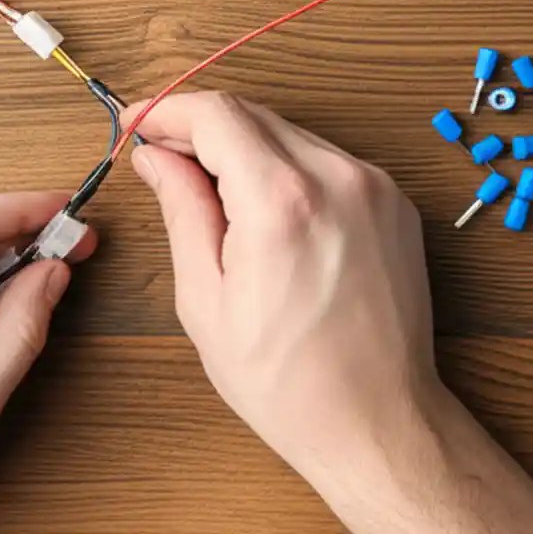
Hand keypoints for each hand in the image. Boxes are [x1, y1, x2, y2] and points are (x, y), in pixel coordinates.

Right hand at [124, 92, 532, 532]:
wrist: (377, 422)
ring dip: (242, 148)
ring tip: (210, 196)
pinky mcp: (395, 203)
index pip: (216, 115)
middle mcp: (338, 179)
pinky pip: (325, 160)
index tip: (137, 123)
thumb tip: (156, 158)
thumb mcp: (206, 299)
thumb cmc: (288, 381)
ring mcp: (375, 188)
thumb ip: (182, 211)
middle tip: (161, 159)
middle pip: (253, 114)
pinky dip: (284, 168)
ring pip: (289, 133)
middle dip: (199, 129)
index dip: (166, 111)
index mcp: (283, 202)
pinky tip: (261, 210)